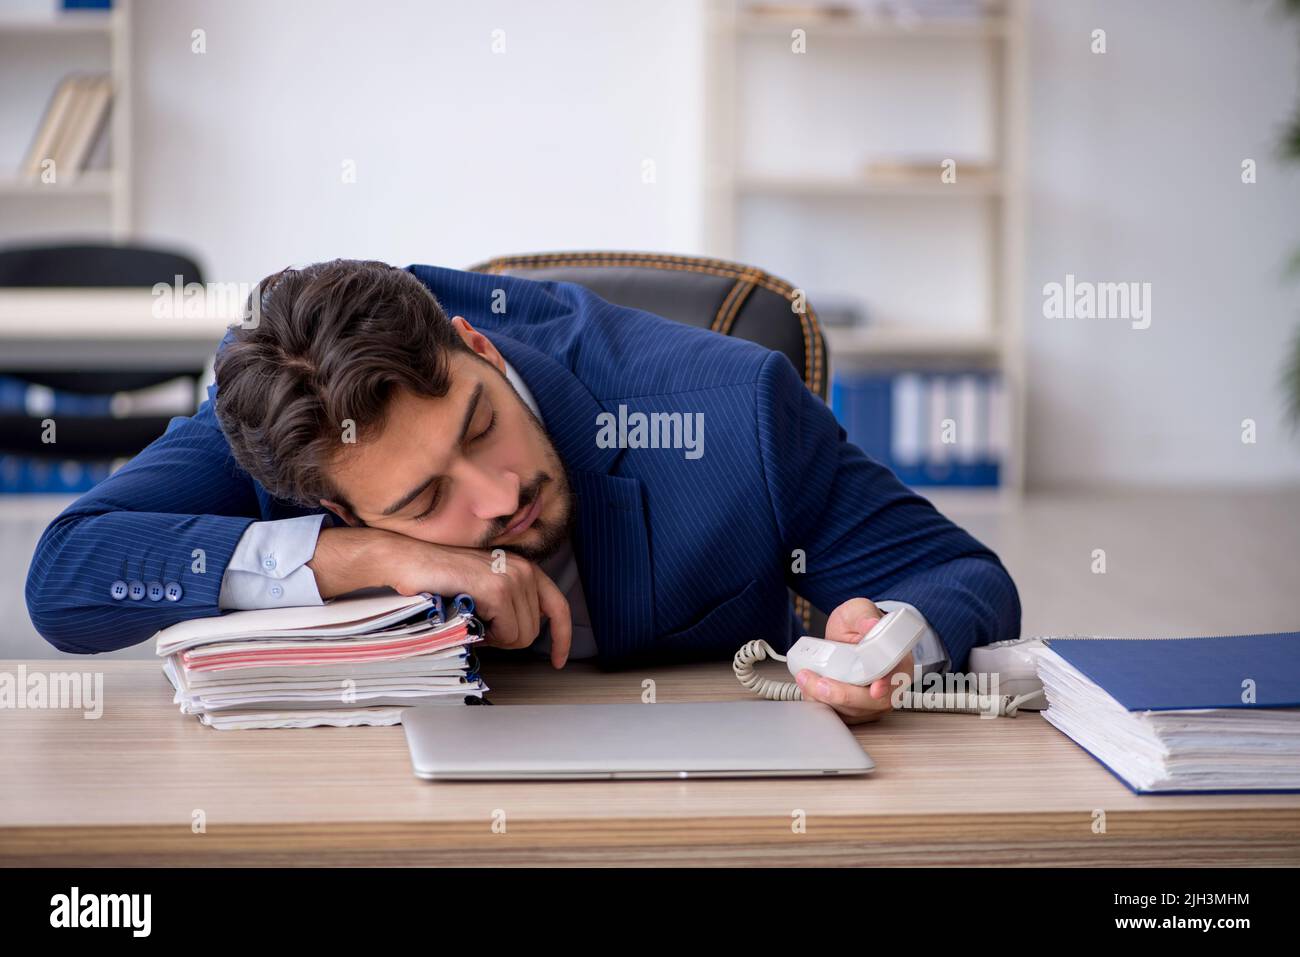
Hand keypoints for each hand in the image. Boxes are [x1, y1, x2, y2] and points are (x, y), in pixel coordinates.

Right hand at [308, 527, 571, 667]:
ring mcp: (513, 577)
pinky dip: (487, 636)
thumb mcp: (485, 592)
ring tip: (471, 617)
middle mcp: (525, 570)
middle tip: (479, 625)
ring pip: (521, 636)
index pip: (559, 608)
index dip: (562, 638)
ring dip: (495, 638)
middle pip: (534, 631)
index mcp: (525, 569)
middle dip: (507, 639)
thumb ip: (509, 607)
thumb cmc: (442, 581)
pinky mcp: (498, 589)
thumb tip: (521, 638)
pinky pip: (507, 633)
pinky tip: (468, 616)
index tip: (558, 662)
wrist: (408, 561)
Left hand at [795, 597, 913, 724]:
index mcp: (898, 659)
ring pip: (854, 712)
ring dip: (827, 700)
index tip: (875, 689)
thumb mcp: (860, 610)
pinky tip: (809, 688)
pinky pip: (841, 715)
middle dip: (843, 695)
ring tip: (807, 679)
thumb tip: (870, 624)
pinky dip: (822, 704)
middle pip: (874, 702)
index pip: (897, 676)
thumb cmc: (858, 624)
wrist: (848, 634)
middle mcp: (890, 684)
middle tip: (818, 682)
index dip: (886, 684)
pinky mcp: (856, 708)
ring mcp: (874, 699)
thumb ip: (864, 616)